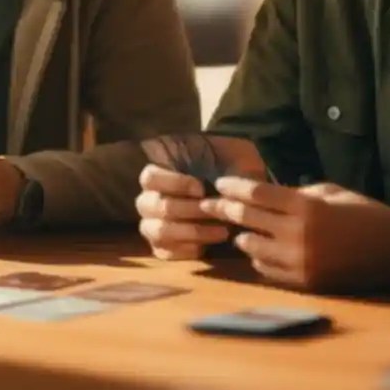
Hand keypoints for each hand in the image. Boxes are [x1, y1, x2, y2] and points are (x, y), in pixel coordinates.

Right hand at [135, 135, 267, 260]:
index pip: (150, 178)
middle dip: (188, 209)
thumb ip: (211, 143)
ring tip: (222, 231)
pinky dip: (187, 249)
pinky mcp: (162, 249)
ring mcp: (152, 227)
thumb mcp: (225, 156)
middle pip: (156, 206)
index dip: (175, 184)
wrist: (242, 205)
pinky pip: (166, 252)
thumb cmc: (228, 177)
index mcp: (154, 177)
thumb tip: (201, 137)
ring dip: (192, 231)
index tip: (201, 189)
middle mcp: (148, 202)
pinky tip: (209, 244)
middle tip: (215, 211)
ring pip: (159, 231)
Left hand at [200, 178, 389, 292]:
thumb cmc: (364, 212)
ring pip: (252, 247)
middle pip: (247, 219)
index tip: (219, 184)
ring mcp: (300, 261)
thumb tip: (264, 195)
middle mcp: (298, 234)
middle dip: (224, 209)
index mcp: (305, 206)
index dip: (234, 187)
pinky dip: (260, 258)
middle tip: (208, 205)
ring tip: (239, 231)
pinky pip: (267, 270)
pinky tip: (259, 251)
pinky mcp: (305, 282)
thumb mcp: (330, 192)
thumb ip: (296, 193)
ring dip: (243, 237)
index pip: (257, 194)